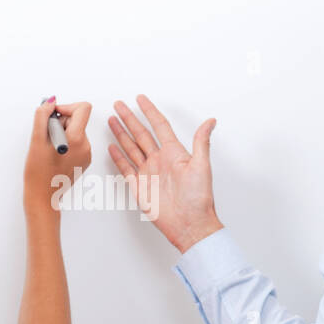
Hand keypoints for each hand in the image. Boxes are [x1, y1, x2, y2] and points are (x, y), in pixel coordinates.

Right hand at [24, 98, 90, 212]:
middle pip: (77, 119)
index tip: (53, 116)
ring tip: (50, 149)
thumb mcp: (36, 140)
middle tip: (47, 137)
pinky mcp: (84, 160)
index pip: (83, 108)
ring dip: (62, 133)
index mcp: (77, 139)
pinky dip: (66, 142)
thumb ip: (42, 116)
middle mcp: (86, 145)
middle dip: (61, 122)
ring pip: (76, 130)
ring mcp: (87, 154)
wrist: (43, 196)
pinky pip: (77, 142)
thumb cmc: (38, 172)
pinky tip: (55, 155)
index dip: (66, 107)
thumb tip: (50, 102)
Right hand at [107, 94, 222, 252]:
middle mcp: (160, 161)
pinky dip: (118, 157)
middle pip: (141, 134)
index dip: (149, 111)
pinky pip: (126, 168)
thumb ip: (201, 142)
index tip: (140, 99)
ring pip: (131, 148)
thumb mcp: (202, 166)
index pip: (159, 126)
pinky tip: (113, 147)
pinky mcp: (140, 187)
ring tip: (112, 120)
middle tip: (119, 105)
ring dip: (122, 134)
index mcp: (174, 153)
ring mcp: (149, 173)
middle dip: (129, 118)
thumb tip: (211, 121)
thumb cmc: (199, 199)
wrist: (189, 224)